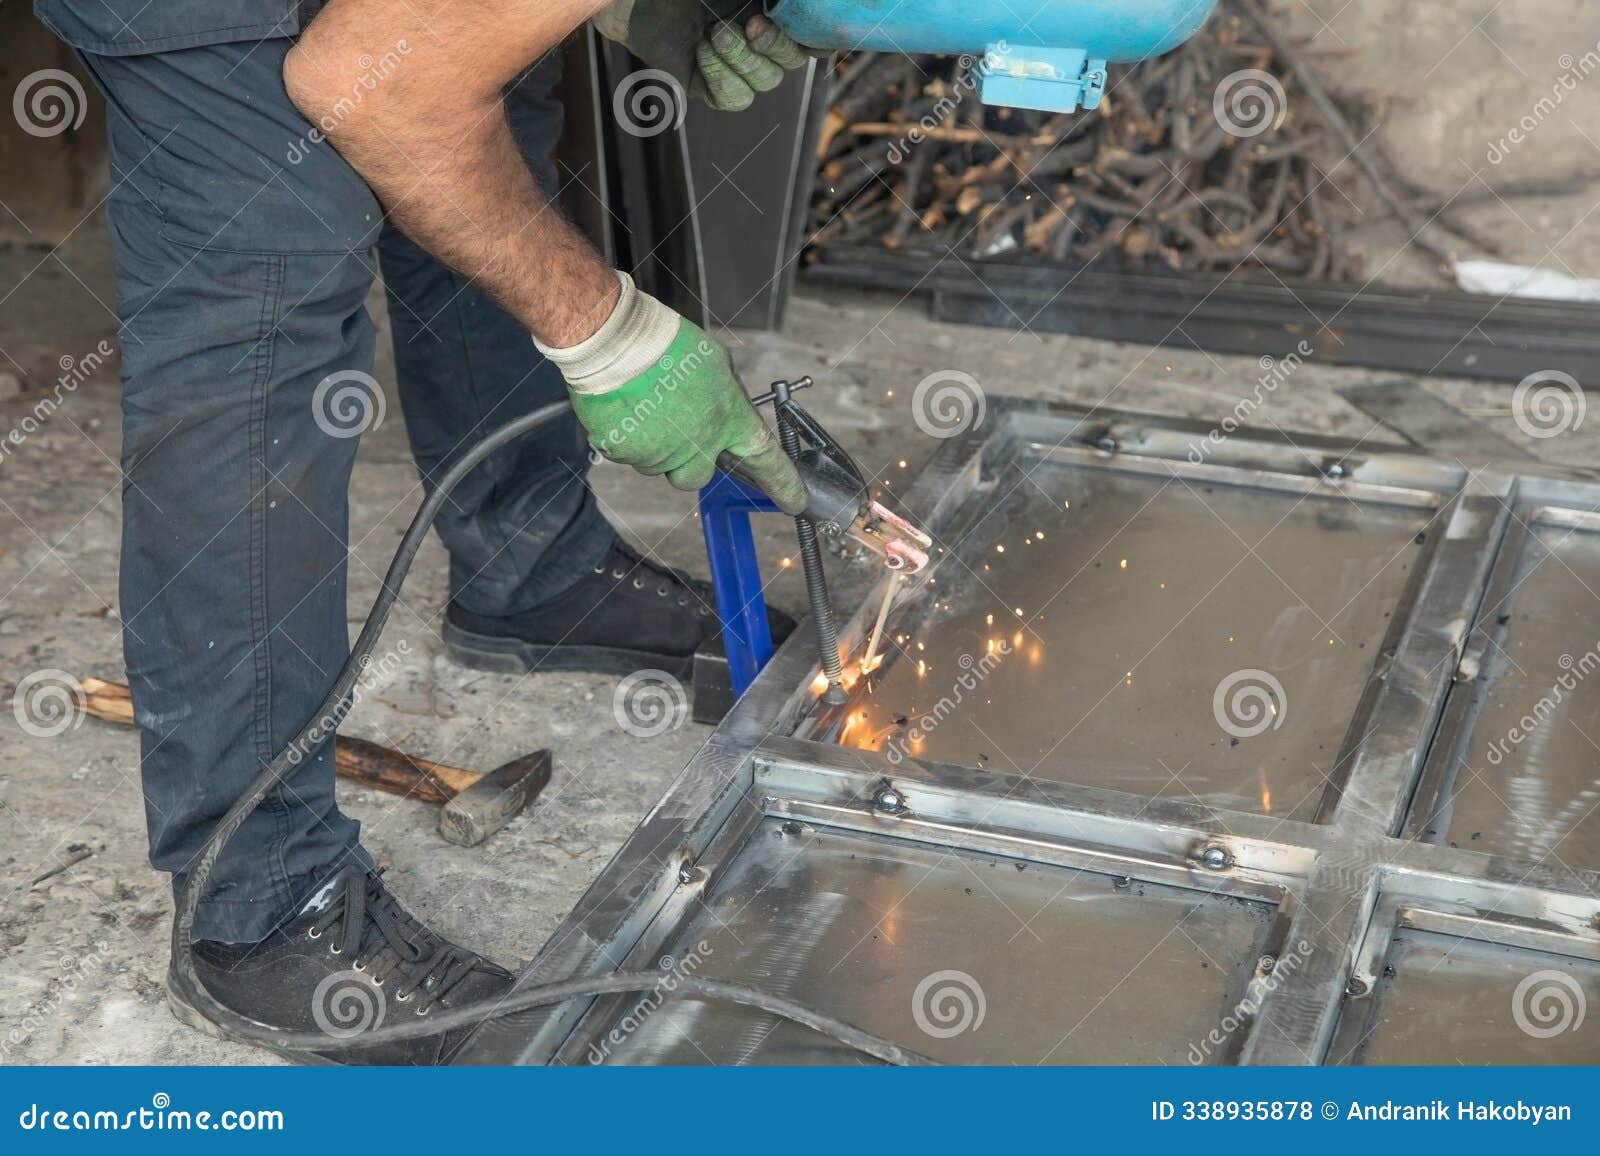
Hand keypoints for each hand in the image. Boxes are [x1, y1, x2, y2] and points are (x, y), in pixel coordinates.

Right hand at [536, 273, 806, 512]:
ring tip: (645, 405)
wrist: (616, 342)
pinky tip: (626, 408)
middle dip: (686, 462)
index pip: (766, 459)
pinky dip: (626, 438)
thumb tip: (726, 409)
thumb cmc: (665, 344)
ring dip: (653, 445)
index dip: (783, 483)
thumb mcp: (715, 362)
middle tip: (674, 430)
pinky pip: (627, 455)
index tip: (794, 500)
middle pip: (696, 477)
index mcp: (728, 419)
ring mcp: (661, 455)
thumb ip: (726, 395)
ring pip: (658, 465)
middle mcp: (698, 445)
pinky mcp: (627, 455)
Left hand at [595, 2, 812, 110]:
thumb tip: (779, 6)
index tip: (795, 22)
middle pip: (793, 60)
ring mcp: (740, 70)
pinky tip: (701, 52)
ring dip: (740, 58)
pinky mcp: (714, 91)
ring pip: (765, 82)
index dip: (817, 37)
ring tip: (712, 34)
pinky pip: (735, 98)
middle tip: (749, 24)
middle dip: (773, 44)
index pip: (815, 38)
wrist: (642, 3)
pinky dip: (720, 76)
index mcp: (775, 18)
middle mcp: (763, 45)